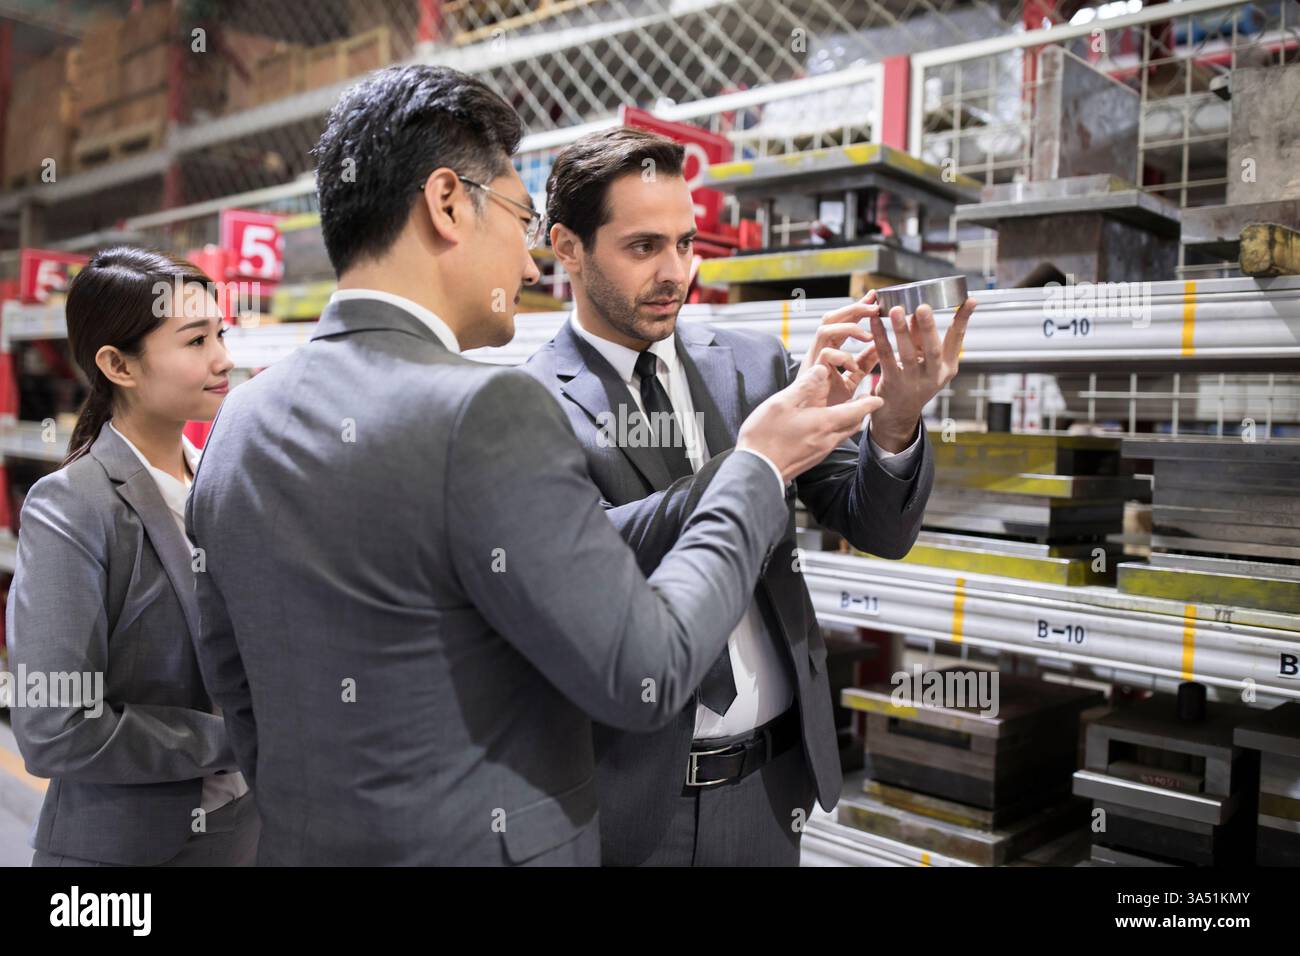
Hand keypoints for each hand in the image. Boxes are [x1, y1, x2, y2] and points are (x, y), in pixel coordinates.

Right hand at [737, 364, 883, 483]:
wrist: (757, 470)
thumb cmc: (764, 436)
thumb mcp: (781, 403)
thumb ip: (804, 385)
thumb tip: (821, 369)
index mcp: (824, 422)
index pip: (857, 411)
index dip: (870, 403)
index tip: (879, 397)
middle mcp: (828, 439)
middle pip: (855, 425)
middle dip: (863, 412)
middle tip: (867, 401)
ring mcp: (821, 451)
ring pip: (844, 434)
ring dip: (850, 422)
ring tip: (847, 411)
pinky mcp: (813, 459)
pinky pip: (833, 442)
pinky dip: (837, 431)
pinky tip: (824, 427)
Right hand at [798, 290, 878, 405]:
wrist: (809, 427)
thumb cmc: (829, 406)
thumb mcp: (850, 381)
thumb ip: (862, 364)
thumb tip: (878, 347)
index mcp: (827, 352)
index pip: (841, 322)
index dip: (857, 309)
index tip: (874, 298)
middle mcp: (817, 353)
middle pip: (831, 319)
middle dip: (853, 309)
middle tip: (874, 306)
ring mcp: (812, 361)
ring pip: (825, 329)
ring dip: (849, 328)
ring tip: (868, 336)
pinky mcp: (810, 374)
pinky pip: (826, 353)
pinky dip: (843, 355)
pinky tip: (853, 364)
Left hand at [866, 297, 976, 451]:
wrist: (899, 415)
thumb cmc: (914, 381)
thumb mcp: (926, 362)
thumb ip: (922, 338)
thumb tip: (916, 310)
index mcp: (948, 367)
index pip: (957, 339)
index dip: (964, 319)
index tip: (970, 300)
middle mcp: (934, 375)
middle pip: (933, 349)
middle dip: (928, 327)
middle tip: (923, 306)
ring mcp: (913, 382)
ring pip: (907, 354)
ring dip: (901, 331)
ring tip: (896, 310)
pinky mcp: (893, 383)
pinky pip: (886, 357)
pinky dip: (880, 338)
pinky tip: (875, 322)